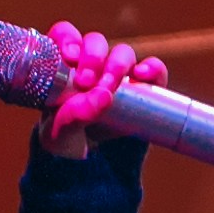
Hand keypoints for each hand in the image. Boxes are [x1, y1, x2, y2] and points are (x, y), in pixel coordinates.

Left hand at [33, 19, 165, 159]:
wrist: (93, 175)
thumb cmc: (66, 149)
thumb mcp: (58, 138)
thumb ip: (72, 118)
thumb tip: (101, 95)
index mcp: (65, 70)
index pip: (65, 37)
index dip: (68, 39)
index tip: (69, 57)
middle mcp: (93, 68)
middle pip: (95, 42)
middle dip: (92, 55)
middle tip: (86, 81)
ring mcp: (121, 79)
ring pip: (123, 53)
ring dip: (117, 64)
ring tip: (110, 87)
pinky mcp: (145, 92)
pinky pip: (155, 71)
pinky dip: (152, 68)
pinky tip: (143, 76)